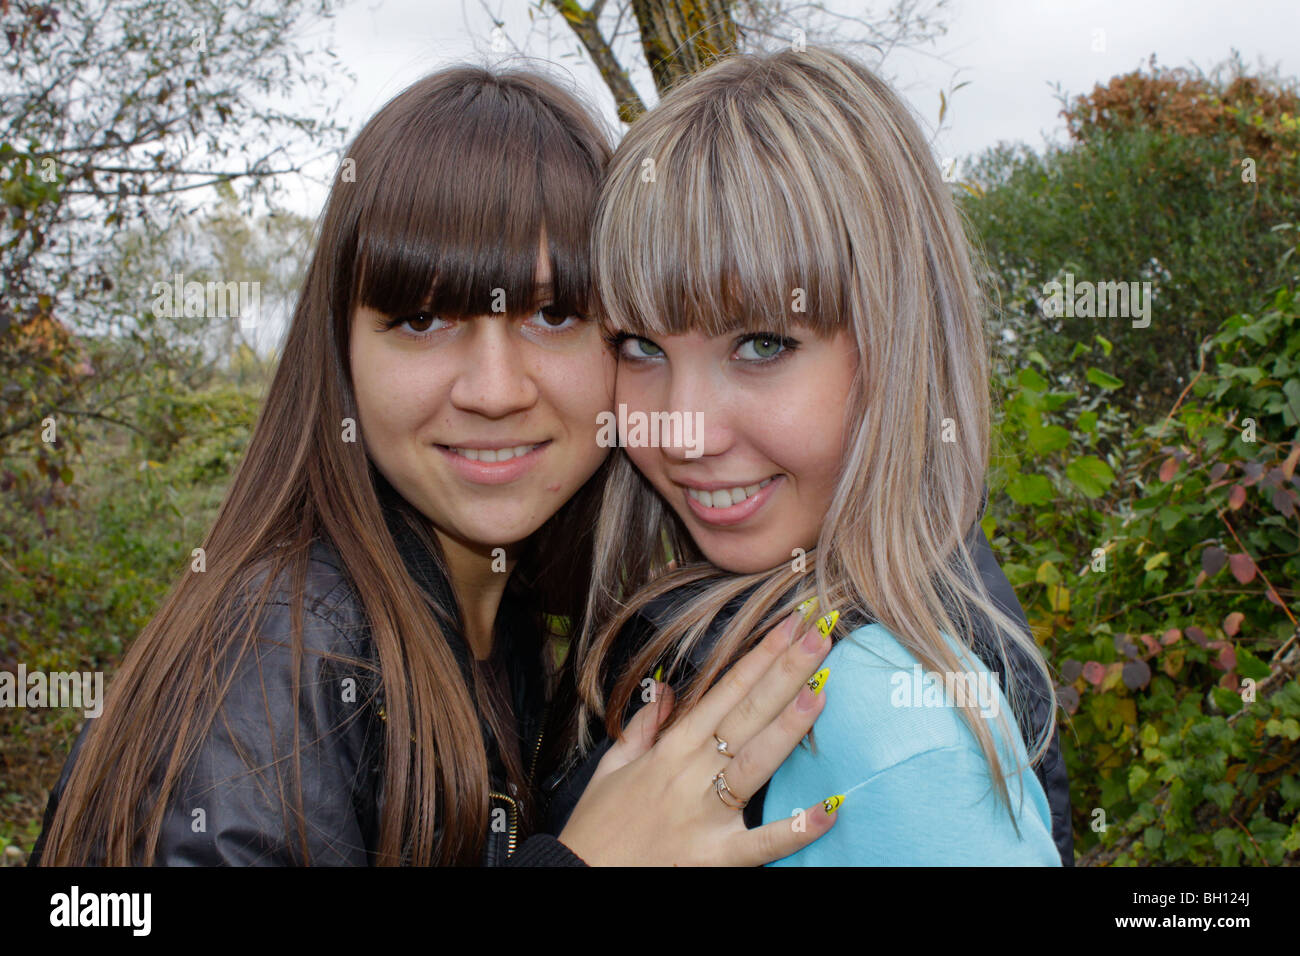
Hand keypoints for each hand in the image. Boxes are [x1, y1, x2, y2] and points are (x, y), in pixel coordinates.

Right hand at [558, 609, 839, 865]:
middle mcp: (691, 773)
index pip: (725, 690)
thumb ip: (644, 726)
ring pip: (755, 762)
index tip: (791, 624)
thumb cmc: (596, 827)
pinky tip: (830, 809)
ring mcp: (705, 815)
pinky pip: (762, 843)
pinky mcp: (714, 858)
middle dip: (786, 671)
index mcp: (671, 748)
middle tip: (821, 633)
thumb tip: (667, 690)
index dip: (760, 655)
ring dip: (789, 726)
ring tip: (822, 690)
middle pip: (747, 713)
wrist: (576, 879)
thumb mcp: (612, 766)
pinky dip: (796, 829)